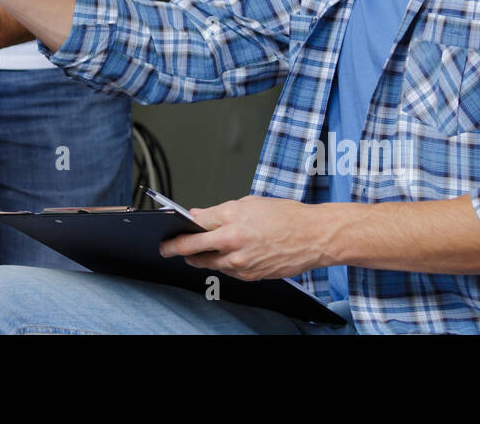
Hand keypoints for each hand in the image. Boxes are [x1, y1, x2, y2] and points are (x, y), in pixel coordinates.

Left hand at [158, 195, 329, 280]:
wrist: (313, 236)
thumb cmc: (286, 216)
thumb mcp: (250, 203)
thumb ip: (221, 211)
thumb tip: (200, 216)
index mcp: (231, 218)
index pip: (195, 224)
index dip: (180, 226)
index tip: (170, 229)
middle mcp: (233, 241)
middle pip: (193, 248)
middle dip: (175, 248)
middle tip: (166, 249)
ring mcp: (240, 261)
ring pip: (208, 263)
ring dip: (199, 258)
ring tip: (193, 254)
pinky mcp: (249, 275)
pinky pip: (227, 271)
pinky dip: (222, 264)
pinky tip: (224, 257)